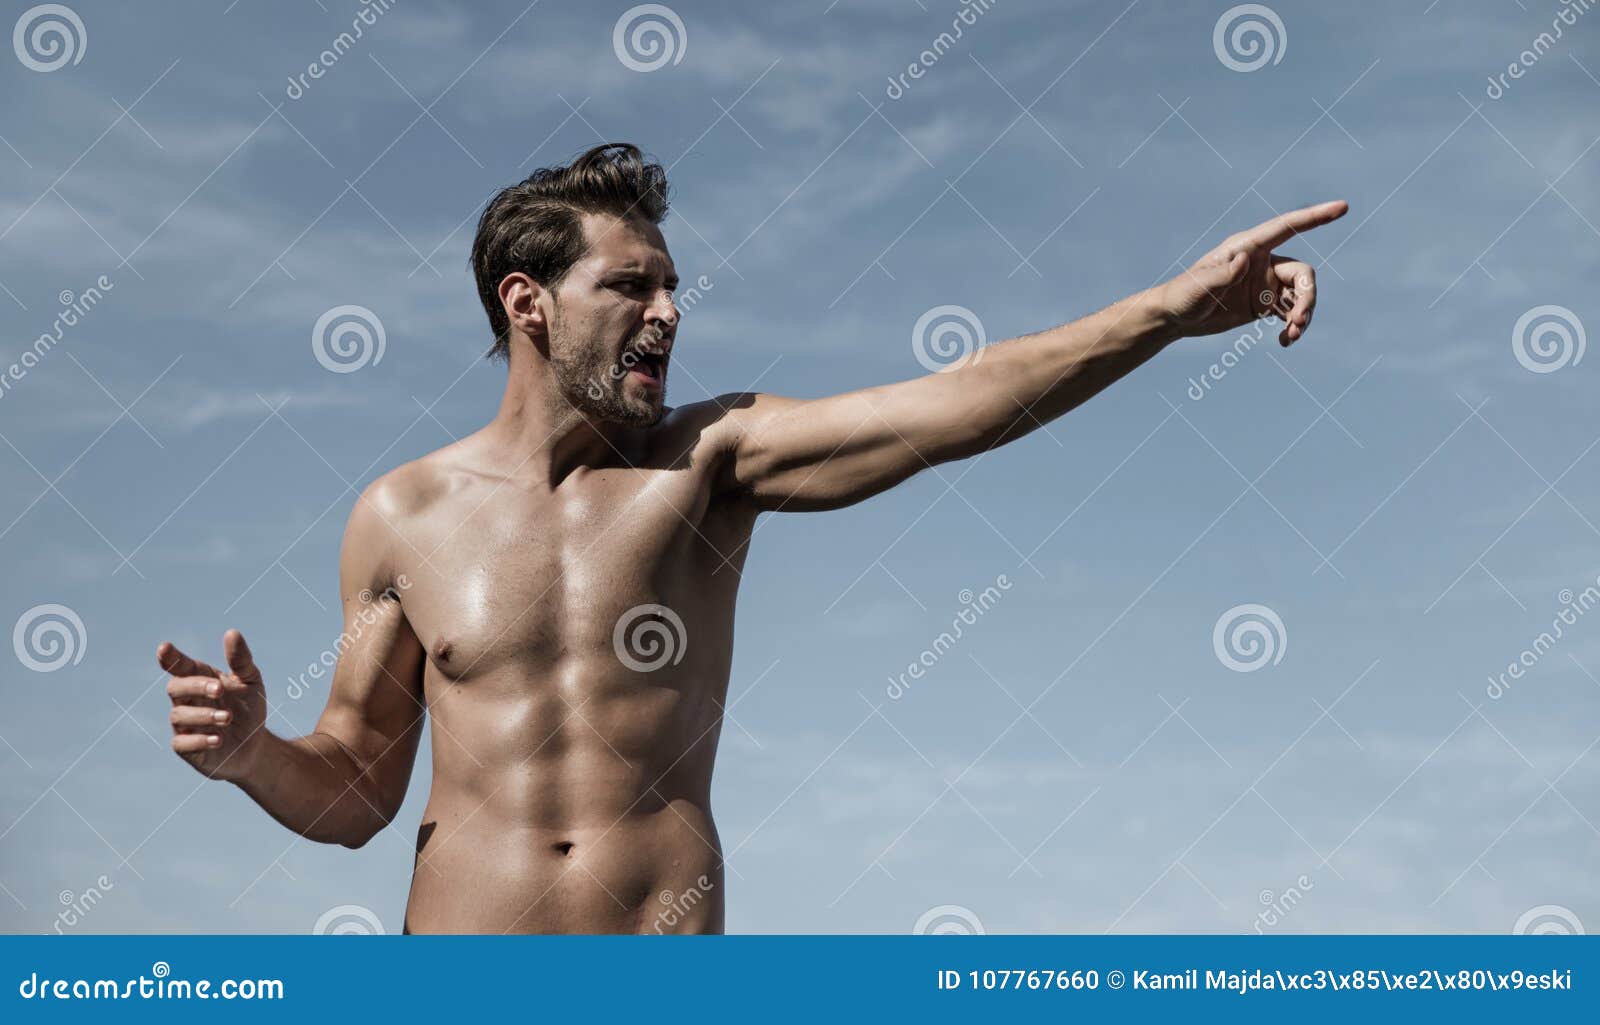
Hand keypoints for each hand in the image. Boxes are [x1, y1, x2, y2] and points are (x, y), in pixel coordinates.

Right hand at [159, 629, 269, 782]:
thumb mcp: (251, 682)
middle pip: (176, 688)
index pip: (180, 666)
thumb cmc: (248, 708)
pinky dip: (199, 740)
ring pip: (179, 715)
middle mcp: (186, 700)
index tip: (164, 648)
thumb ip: (241, 660)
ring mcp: (184, 724)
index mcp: (200, 679)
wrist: (256, 744)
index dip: (170, 657)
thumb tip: (232, 633)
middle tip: (220, 690)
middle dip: (196, 686)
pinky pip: (181, 743)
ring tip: (228, 717)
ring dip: (204, 715)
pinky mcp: (186, 748)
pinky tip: (219, 739)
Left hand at [1157, 200, 1347, 345]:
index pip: (1287, 227)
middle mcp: (1262, 262)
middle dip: (1308, 297)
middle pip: (1303, 273)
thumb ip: (1223, 273)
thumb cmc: (1183, 294)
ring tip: (1292, 335)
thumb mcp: (1200, 285)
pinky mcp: (1264, 305)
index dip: (1315, 217)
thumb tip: (1245, 259)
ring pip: (1301, 294)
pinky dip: (1293, 326)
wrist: (1175, 318)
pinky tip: (1285, 341)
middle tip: (1299, 321)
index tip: (1343, 207)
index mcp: (1248, 247)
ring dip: (1303, 315)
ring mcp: (1265, 283)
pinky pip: (1290, 312)